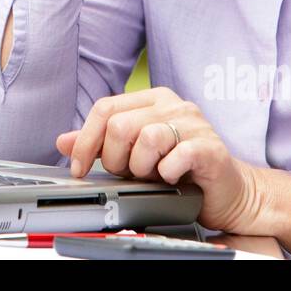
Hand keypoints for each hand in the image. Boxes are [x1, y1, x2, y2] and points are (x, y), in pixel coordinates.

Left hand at [54, 87, 262, 234]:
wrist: (228, 191)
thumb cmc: (180, 170)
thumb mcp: (134, 153)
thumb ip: (101, 143)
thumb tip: (63, 140)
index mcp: (152, 99)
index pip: (105, 108)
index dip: (85, 140)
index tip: (79, 167)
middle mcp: (173, 105)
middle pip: (120, 125)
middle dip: (115, 159)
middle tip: (129, 173)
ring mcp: (194, 124)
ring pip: (145, 139)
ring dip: (141, 168)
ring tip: (153, 175)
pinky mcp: (210, 148)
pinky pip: (174, 158)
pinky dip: (166, 174)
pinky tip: (172, 178)